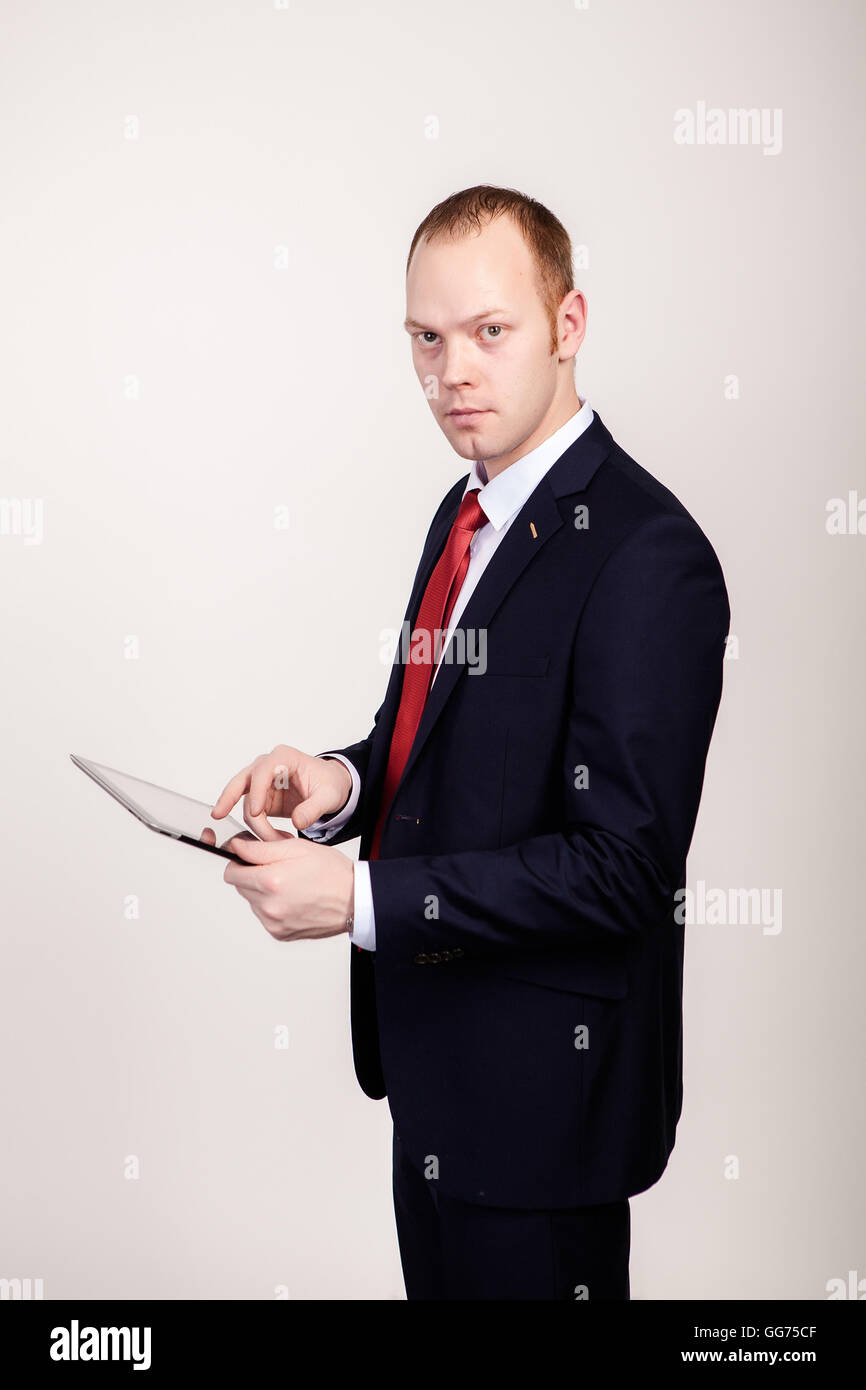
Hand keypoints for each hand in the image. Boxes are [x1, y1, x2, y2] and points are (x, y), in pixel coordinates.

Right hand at [211, 745, 351, 834]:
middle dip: (228, 797)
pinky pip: (251, 813)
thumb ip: (314, 808)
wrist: (330, 786)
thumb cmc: (329, 783)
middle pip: (242, 780)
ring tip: (274, 842)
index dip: (257, 791)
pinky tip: (267, 839)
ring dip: (254, 824)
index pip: (262, 770)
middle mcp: (268, 766)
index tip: (257, 812)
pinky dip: (256, 828)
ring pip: (244, 801)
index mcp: (284, 757)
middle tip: (218, 815)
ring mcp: (261, 782)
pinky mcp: (260, 797)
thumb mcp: (329, 796)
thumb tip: (297, 822)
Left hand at [222, 829, 354, 941]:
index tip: (252, 858)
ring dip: (263, 892)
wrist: (355, 900)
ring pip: (253, 902)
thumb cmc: (331, 871)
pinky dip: (274, 906)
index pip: (231, 873)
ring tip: (290, 884)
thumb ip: (260, 848)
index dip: (240, 861)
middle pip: (240, 887)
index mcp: (270, 881)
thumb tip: (235, 848)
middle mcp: (268, 906)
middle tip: (278, 868)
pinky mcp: (280, 933)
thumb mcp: (297, 848)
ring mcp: (273, 922)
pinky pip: (265, 916)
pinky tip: (293, 898)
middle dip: (253, 875)